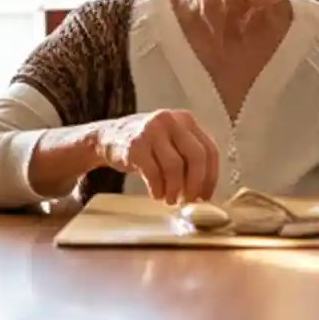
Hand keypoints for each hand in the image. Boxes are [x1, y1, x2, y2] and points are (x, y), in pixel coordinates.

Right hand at [96, 109, 218, 204]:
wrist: (108, 137)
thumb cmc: (147, 145)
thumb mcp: (172, 141)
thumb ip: (189, 157)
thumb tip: (205, 190)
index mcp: (186, 120)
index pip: (209, 150)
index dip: (211, 177)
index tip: (205, 196)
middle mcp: (171, 120)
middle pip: (196, 156)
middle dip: (195, 183)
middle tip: (189, 200)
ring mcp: (152, 130)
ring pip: (175, 166)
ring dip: (175, 189)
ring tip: (171, 199)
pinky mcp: (135, 145)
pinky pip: (154, 173)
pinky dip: (158, 188)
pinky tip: (157, 194)